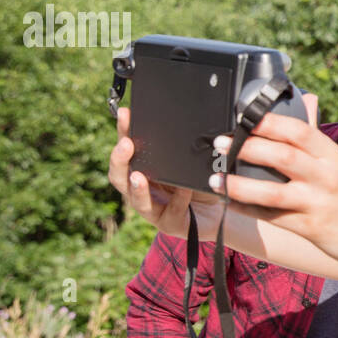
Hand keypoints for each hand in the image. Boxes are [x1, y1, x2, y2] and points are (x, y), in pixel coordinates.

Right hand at [108, 107, 222, 239]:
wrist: (218, 212)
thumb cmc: (197, 184)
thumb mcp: (188, 161)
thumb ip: (180, 144)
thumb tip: (180, 114)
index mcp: (141, 171)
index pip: (126, 151)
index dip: (123, 132)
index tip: (125, 113)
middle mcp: (141, 191)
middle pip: (119, 178)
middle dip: (120, 161)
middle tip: (126, 145)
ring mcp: (153, 210)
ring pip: (138, 201)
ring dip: (137, 189)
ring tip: (138, 176)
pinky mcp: (170, 224)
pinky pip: (172, 212)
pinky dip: (179, 200)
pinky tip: (185, 189)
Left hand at [212, 106, 337, 267]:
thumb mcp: (335, 160)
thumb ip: (313, 135)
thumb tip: (302, 98)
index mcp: (329, 154)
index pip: (299, 130)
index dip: (269, 122)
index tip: (243, 116)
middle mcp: (325, 176)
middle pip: (283, 156)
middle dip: (247, 147)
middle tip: (221, 143)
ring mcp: (317, 203)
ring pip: (273, 192)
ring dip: (239, 185)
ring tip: (216, 179)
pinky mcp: (310, 227)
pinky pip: (272, 218)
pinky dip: (247, 209)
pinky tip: (229, 202)